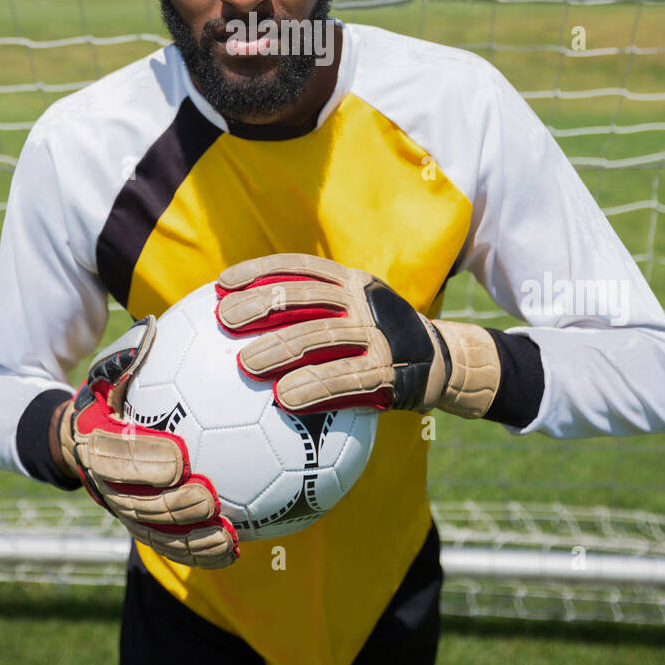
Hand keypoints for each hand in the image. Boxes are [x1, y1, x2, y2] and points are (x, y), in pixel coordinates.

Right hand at [58, 318, 238, 568]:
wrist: (85, 434)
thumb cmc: (112, 391)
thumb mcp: (111, 367)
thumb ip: (129, 355)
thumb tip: (151, 330)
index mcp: (94, 443)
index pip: (115, 457)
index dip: (143, 461)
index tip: (179, 457)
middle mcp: (104, 483)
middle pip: (135, 504)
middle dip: (171, 506)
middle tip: (208, 498)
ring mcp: (122, 510)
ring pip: (152, 533)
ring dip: (188, 539)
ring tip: (226, 536)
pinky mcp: (142, 527)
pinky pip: (169, 546)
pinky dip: (198, 552)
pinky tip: (234, 549)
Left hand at [215, 254, 499, 419]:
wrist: (443, 363)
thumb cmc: (377, 344)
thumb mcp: (351, 317)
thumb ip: (312, 317)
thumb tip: (244, 333)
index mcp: (350, 281)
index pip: (299, 266)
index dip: (260, 270)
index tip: (221, 284)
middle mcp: (362, 301)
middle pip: (304, 296)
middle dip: (261, 304)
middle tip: (224, 320)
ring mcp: (378, 333)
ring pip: (322, 335)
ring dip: (281, 348)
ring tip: (245, 365)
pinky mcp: (390, 369)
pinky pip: (347, 377)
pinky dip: (315, 387)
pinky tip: (285, 398)